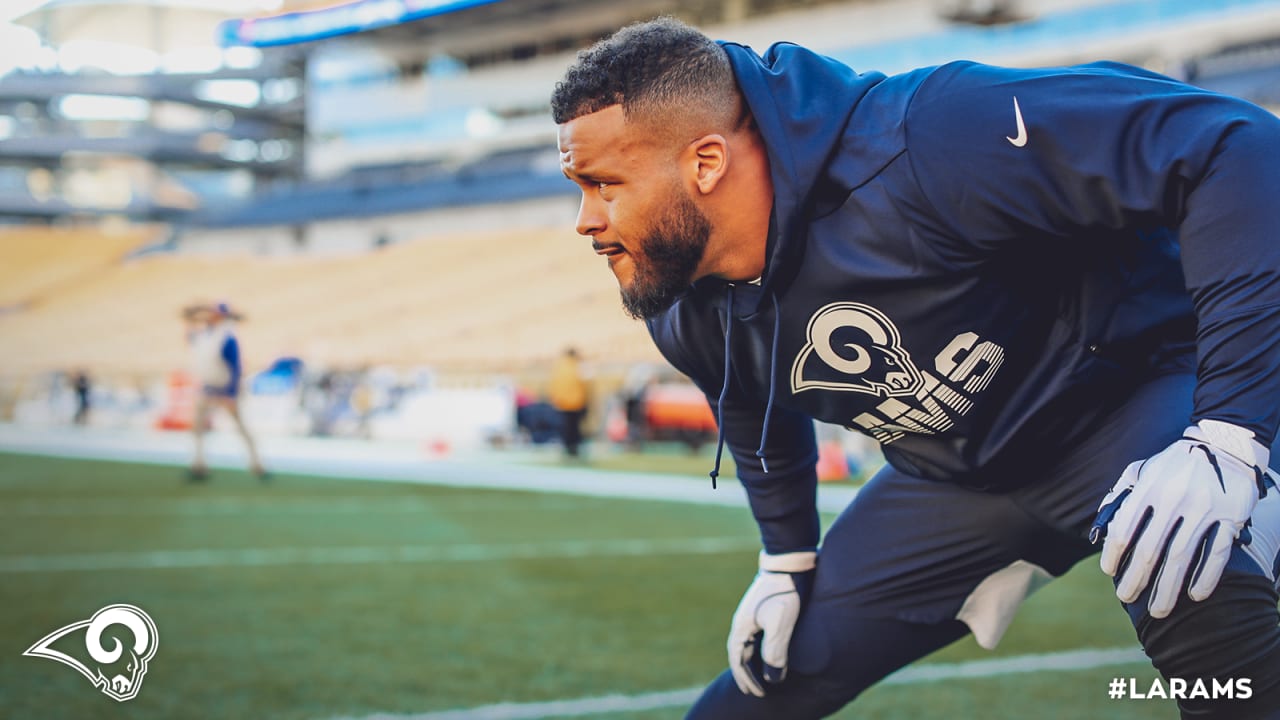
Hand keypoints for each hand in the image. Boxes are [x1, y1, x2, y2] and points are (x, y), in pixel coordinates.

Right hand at [727, 550, 815, 695]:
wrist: (789, 558)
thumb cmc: (785, 590)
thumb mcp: (781, 624)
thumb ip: (775, 652)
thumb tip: (772, 677)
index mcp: (742, 626)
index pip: (737, 660)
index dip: (746, 679)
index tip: (758, 694)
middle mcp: (743, 620)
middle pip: (739, 653)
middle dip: (746, 673)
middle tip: (755, 690)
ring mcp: (752, 612)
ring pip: (748, 643)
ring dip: (752, 661)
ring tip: (761, 674)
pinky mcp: (763, 606)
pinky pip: (757, 634)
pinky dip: (760, 648)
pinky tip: (772, 650)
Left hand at [1091, 419, 1268, 618]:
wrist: (1224, 445)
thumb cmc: (1175, 464)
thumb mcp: (1143, 470)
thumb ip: (1122, 496)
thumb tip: (1101, 530)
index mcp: (1149, 487)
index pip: (1125, 528)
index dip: (1114, 554)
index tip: (1109, 574)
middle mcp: (1175, 498)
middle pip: (1150, 549)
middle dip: (1136, 579)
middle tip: (1127, 599)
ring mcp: (1204, 508)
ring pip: (1182, 556)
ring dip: (1168, 588)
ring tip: (1158, 610)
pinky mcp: (1231, 516)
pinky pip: (1217, 553)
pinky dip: (1206, 576)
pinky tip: (1195, 595)